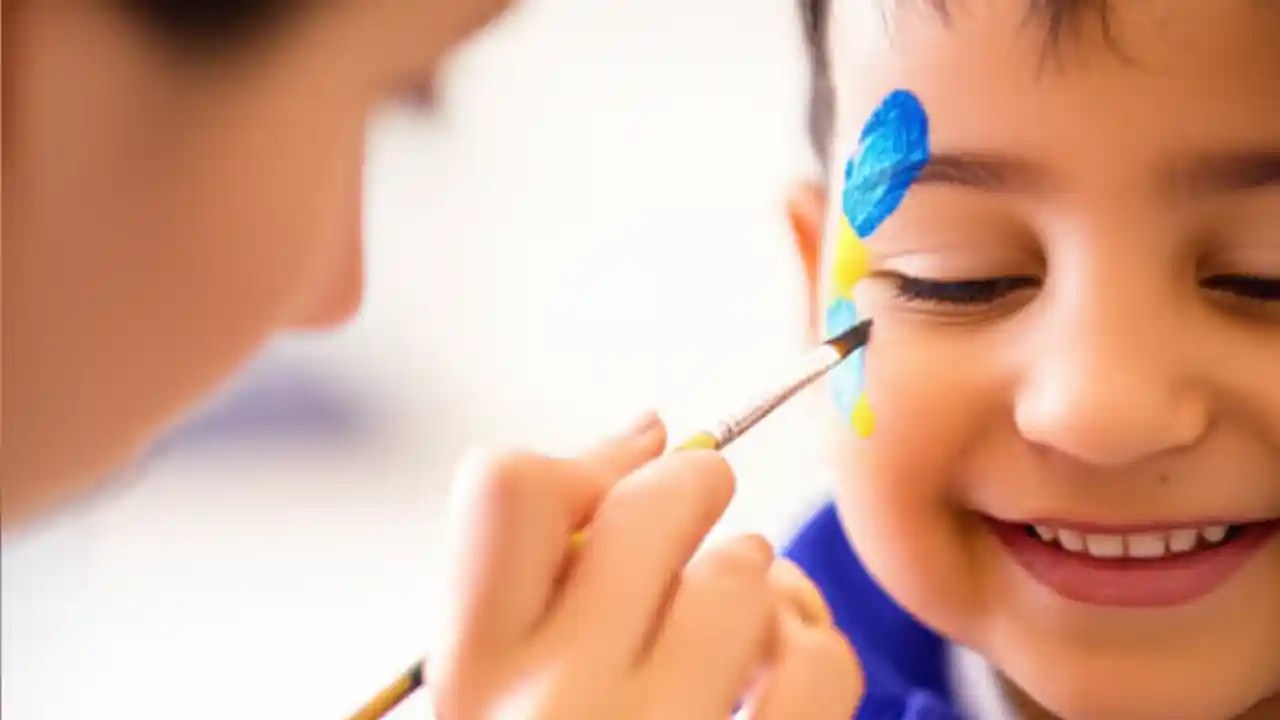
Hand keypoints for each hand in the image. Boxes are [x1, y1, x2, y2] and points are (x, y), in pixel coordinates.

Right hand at [428, 413, 862, 718]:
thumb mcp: (500, 690)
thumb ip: (545, 567)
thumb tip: (646, 428)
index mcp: (468, 679)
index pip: (504, 489)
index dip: (585, 460)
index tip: (630, 469)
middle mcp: (550, 709)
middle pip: (654, 505)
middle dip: (695, 489)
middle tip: (698, 515)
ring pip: (744, 576)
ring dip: (755, 579)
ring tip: (735, 616)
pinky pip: (817, 662)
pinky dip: (813, 644)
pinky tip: (784, 662)